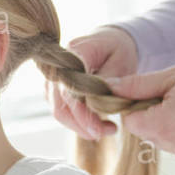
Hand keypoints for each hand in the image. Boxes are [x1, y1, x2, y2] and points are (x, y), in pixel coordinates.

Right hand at [44, 25, 139, 139]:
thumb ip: (109, 80)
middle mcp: (58, 66)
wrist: (110, 41)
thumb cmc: (117, 50)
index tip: (99, 129)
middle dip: (81, 125)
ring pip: (59, 111)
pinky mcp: (55, 89)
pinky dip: (77, 121)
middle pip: (60, 105)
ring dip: (80, 126)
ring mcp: (53, 78)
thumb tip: (97, 102)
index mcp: (74, 53)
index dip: (82, 113)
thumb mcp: (121, 61)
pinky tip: (96, 123)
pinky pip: (61, 110)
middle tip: (105, 133)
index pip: (70, 89)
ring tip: (105, 129)